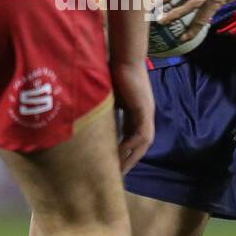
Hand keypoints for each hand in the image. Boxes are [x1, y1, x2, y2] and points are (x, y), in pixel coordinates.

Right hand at [110, 59, 154, 173]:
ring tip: (118, 172)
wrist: (124, 57)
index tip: (114, 167)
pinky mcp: (144, 111)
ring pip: (142, 144)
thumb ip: (104, 111)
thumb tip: (89, 120)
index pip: (133, 140)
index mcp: (137, 114)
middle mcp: (144, 116)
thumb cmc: (114, 72)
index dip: (126, 155)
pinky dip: (130, 146)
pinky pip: (139, 135)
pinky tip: (119, 155)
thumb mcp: (108, 98)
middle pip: (140, 147)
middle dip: (129, 162)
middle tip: (117, 177)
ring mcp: (147, 114)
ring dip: (130, 158)